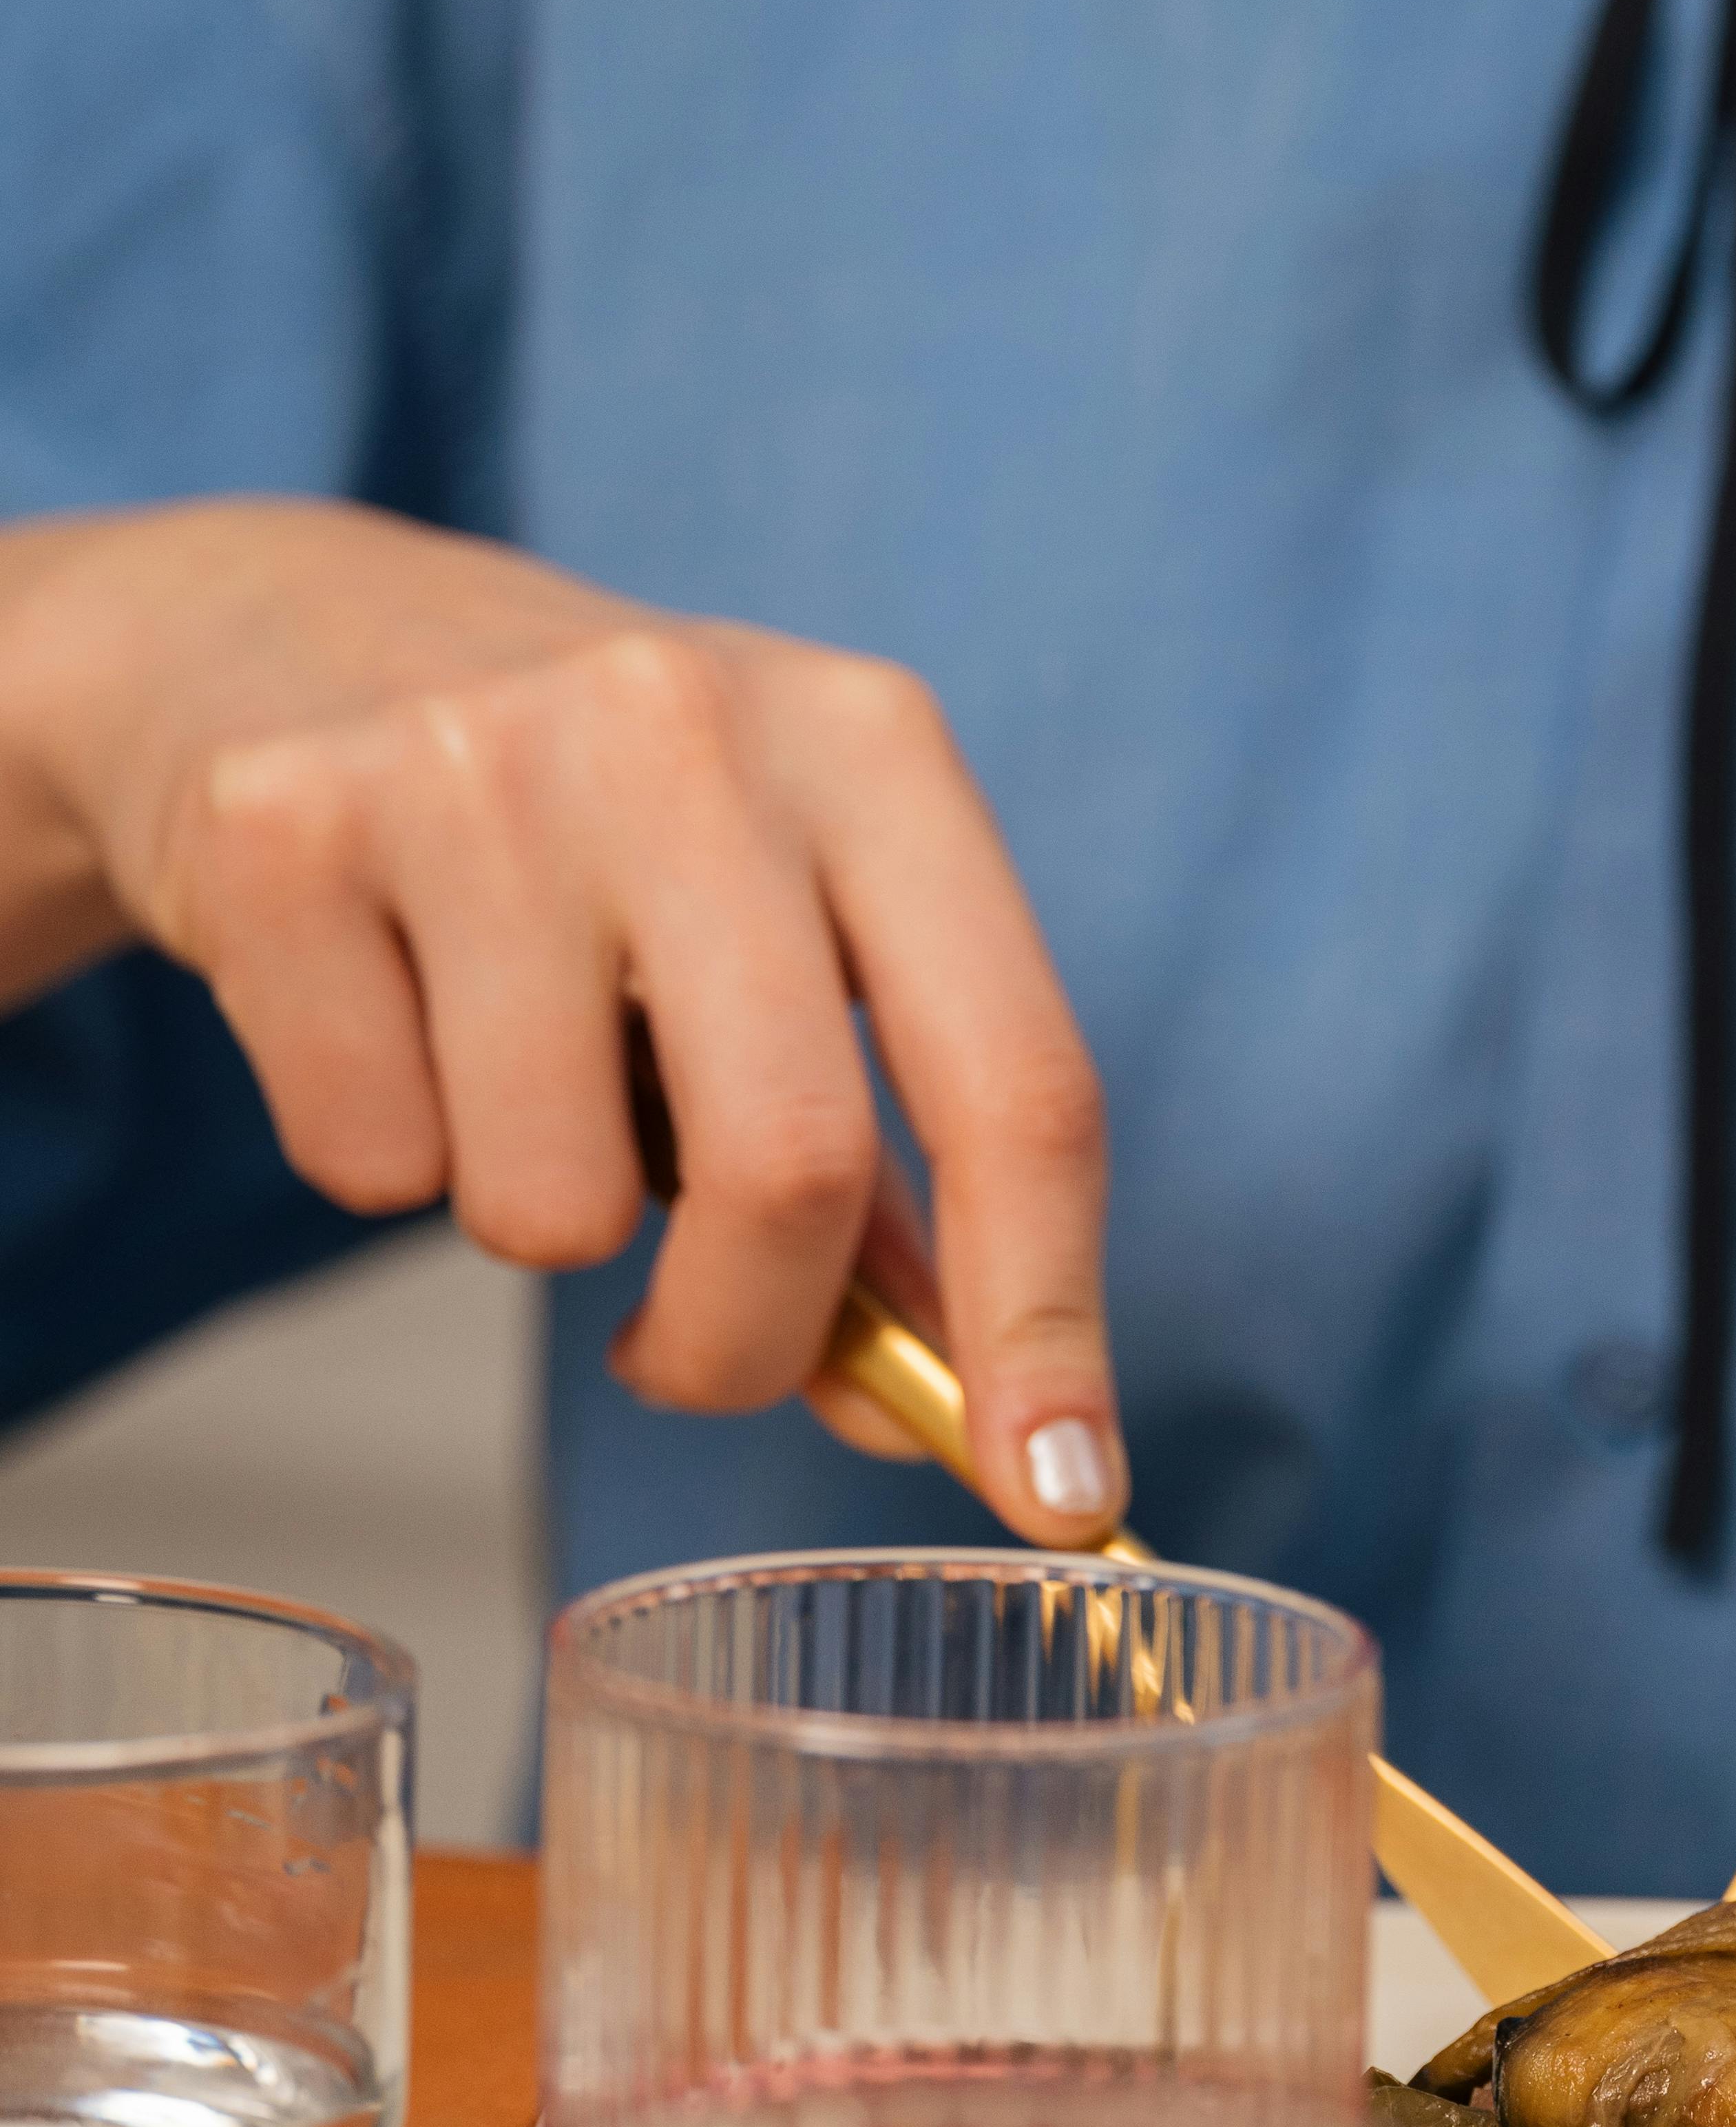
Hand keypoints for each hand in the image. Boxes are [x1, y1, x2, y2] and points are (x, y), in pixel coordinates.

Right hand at [0, 498, 1127, 1542]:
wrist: (281, 633)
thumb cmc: (585, 822)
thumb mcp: (776, 926)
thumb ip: (878, 1176)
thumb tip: (951, 1419)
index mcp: (872, 748)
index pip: (1022, 1080)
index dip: (1049, 1317)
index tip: (1063, 1493)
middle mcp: (694, 730)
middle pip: (791, 1169)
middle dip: (744, 1339)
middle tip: (683, 1357)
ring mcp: (479, 765)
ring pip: (551, 1208)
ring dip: (534, 1224)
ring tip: (503, 1078)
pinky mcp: (284, 829)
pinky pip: (368, 1162)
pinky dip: (379, 1154)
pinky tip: (379, 1012)